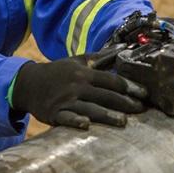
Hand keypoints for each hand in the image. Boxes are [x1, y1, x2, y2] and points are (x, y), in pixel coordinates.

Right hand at [10, 56, 146, 129]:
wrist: (29, 83)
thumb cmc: (59, 72)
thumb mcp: (78, 61)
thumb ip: (102, 57)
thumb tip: (123, 48)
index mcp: (84, 73)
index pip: (111, 80)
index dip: (129, 86)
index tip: (144, 93)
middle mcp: (77, 86)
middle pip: (105, 95)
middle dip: (124, 102)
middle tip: (142, 109)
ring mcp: (66, 100)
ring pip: (90, 107)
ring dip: (107, 115)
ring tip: (123, 122)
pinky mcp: (54, 113)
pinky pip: (66, 117)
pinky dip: (75, 120)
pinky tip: (86, 124)